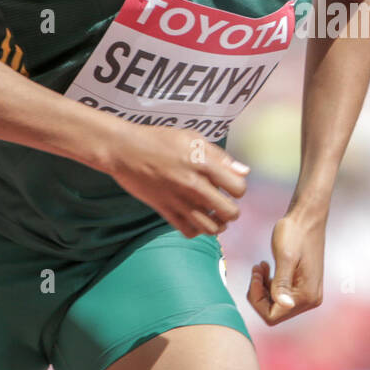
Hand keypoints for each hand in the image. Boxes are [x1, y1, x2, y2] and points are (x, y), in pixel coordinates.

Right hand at [105, 125, 247, 238]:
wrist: (125, 150)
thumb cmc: (159, 140)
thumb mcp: (193, 138)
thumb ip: (220, 156)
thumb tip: (244, 172)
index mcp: (204, 163)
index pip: (239, 188)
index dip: (238, 189)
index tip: (230, 186)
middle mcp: (194, 185)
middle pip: (230, 213)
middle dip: (232, 210)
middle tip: (224, 203)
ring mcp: (179, 201)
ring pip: (212, 228)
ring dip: (218, 224)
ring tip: (214, 215)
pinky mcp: (165, 211)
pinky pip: (189, 231)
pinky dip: (197, 230)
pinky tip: (196, 219)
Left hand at [248, 214, 325, 325]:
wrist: (307, 218)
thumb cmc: (295, 233)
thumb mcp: (284, 257)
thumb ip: (281, 284)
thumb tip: (284, 305)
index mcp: (306, 296)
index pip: (272, 316)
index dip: (257, 300)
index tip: (256, 276)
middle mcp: (310, 299)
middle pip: (274, 312)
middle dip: (260, 293)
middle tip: (257, 269)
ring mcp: (308, 293)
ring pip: (276, 304)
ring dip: (264, 288)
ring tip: (261, 266)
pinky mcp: (304, 285)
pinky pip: (282, 295)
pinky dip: (271, 284)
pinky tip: (267, 267)